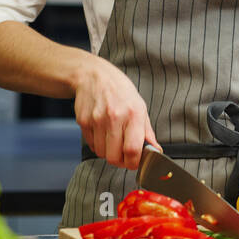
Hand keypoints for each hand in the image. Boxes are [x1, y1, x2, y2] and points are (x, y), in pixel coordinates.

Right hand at [72, 54, 160, 169]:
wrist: (93, 76)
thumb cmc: (120, 91)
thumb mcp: (140, 107)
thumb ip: (147, 132)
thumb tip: (155, 150)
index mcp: (133, 114)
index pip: (132, 150)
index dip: (133, 163)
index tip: (134, 163)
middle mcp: (114, 117)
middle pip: (114, 157)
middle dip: (120, 161)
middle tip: (124, 155)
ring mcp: (97, 120)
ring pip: (102, 153)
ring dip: (108, 153)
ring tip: (113, 141)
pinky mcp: (83, 122)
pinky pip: (91, 145)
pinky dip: (98, 145)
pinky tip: (102, 133)